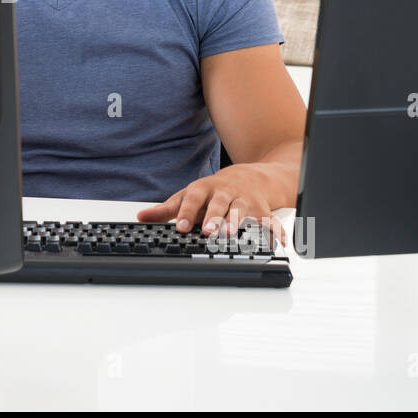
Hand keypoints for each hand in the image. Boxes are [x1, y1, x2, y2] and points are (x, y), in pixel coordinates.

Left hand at [136, 164, 290, 245]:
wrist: (248, 176)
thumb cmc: (213, 191)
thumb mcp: (188, 196)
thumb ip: (166, 209)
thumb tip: (141, 217)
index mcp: (205, 188)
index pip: (193, 197)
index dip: (186, 211)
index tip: (180, 225)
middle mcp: (225, 193)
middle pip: (218, 204)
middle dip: (213, 217)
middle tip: (206, 231)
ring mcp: (244, 201)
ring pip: (241, 211)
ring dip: (236, 222)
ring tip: (230, 234)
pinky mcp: (262, 210)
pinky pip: (269, 220)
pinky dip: (274, 231)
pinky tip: (277, 241)